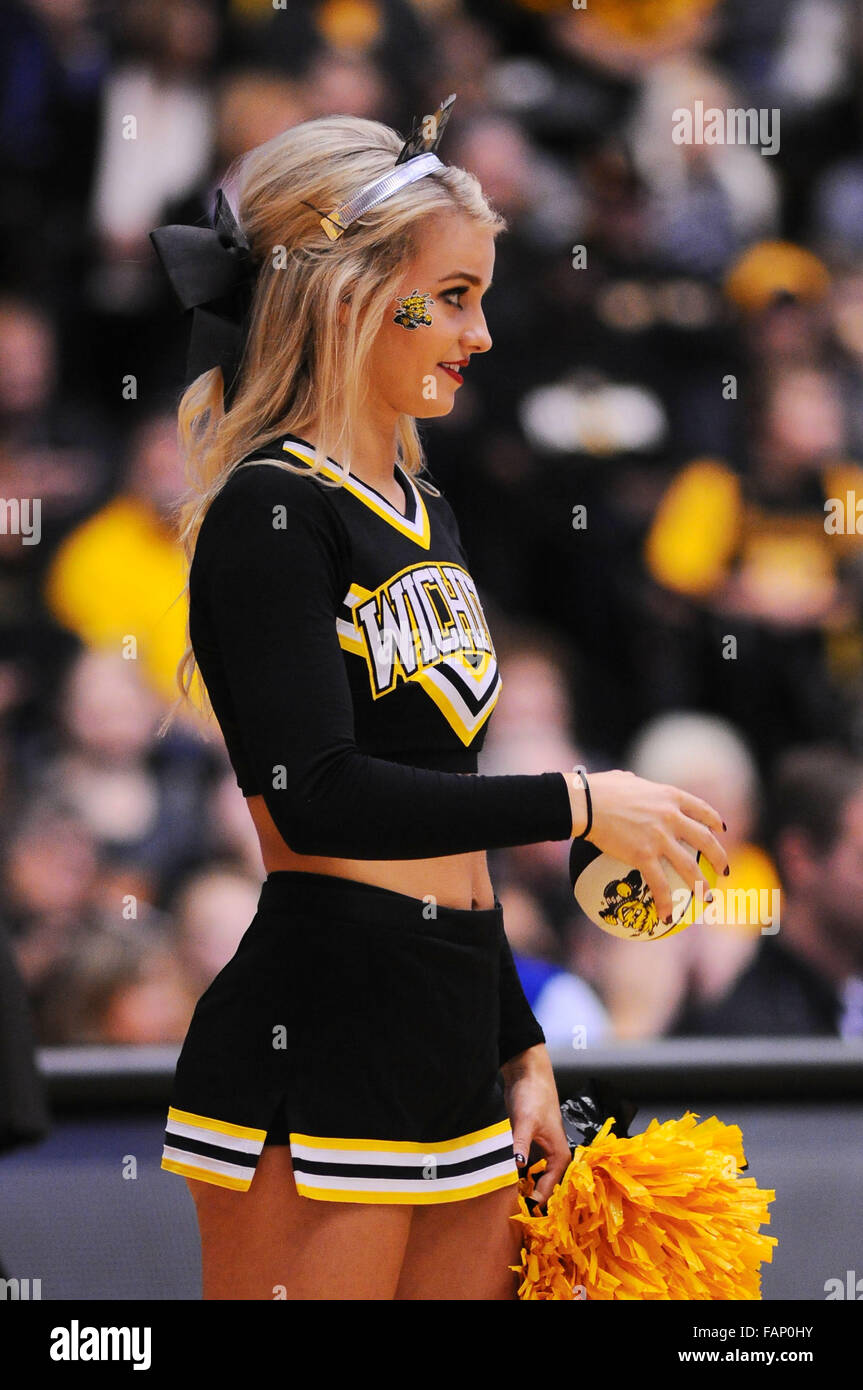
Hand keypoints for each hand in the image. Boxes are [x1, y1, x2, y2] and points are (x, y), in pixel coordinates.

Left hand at [501, 1044, 570, 1208]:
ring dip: (517, 1188)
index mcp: (560, 1157)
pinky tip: (498, 1181)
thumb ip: (521, 1144)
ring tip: (499, 1201)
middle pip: (540, 1189)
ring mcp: (538, 1153)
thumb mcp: (527, 1121)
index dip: (534, 1203)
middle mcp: (552, 1159)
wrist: (527, 1073)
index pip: (548, 1191)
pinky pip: (521, 1168)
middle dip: (525, 1199)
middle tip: (505, 1211)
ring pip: (529, 1179)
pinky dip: (512, 1175)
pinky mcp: (526, 1146)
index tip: (517, 1215)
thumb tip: (517, 1166)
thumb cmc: (534, 1096)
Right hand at [565, 768, 728, 926]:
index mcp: (669, 797)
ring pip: (690, 866)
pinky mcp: (644, 856)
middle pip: (705, 840)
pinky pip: (659, 884)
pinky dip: (665, 902)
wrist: (586, 803)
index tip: (721, 830)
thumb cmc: (599, 789)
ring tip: (707, 899)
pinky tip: (666, 916)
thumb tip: (630, 783)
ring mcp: (660, 838)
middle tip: (724, 871)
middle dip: (718, 857)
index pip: (701, 809)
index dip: (714, 821)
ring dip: (702, 885)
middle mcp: (671, 817)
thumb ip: (636, 785)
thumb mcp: (626, 780)